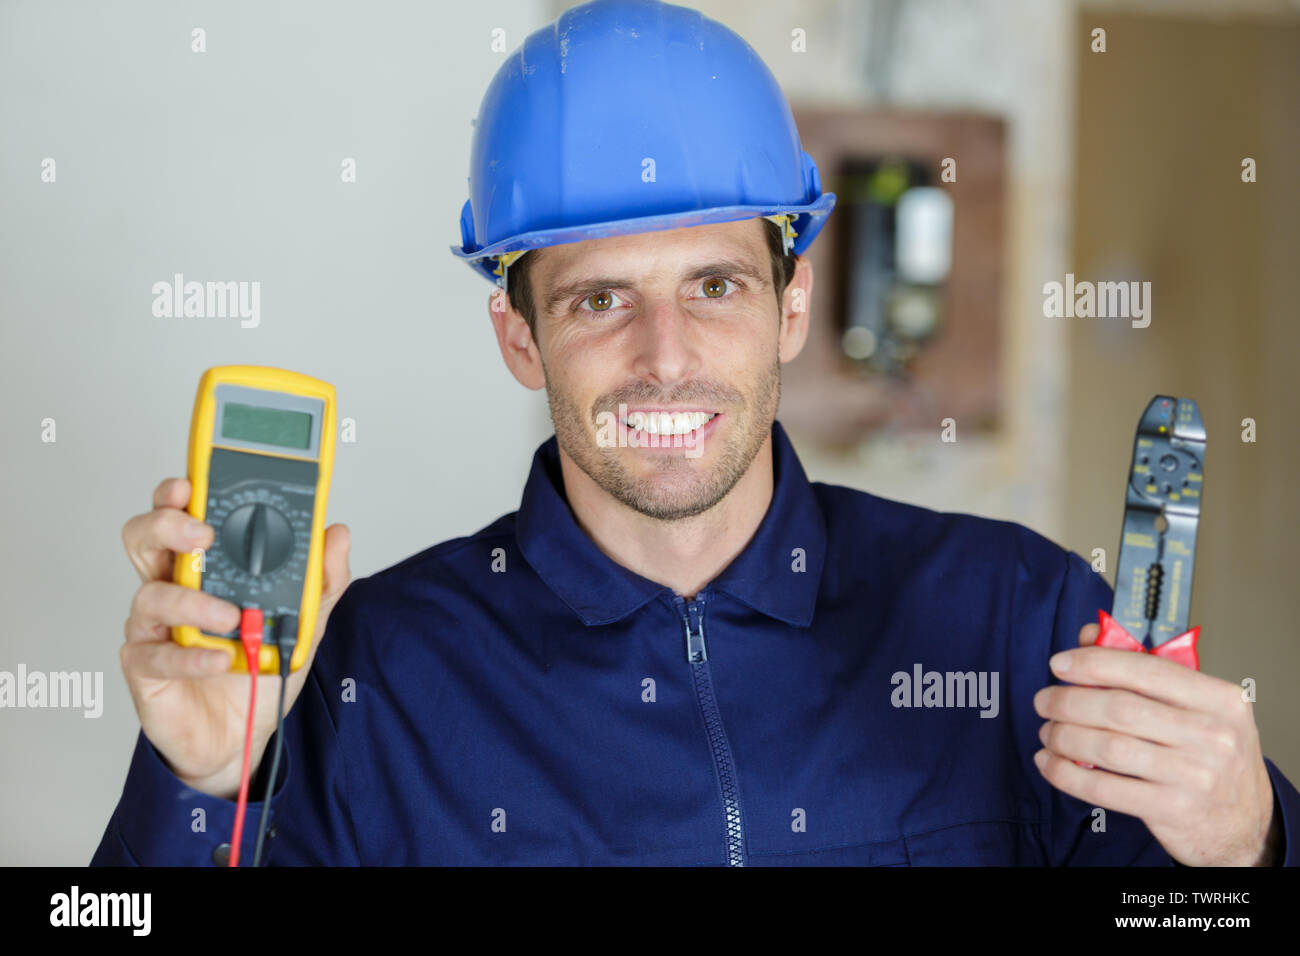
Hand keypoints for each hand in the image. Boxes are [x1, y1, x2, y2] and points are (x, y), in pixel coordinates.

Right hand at [119, 477, 350, 798]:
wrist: (242, 736)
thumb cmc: (258, 667)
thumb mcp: (303, 620)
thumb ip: (321, 578)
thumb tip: (336, 533)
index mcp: (205, 565)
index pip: (181, 514)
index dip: (179, 493)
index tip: (194, 480)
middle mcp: (172, 587)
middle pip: (144, 538)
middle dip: (167, 525)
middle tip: (202, 534)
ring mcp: (154, 627)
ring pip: (151, 595)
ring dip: (192, 602)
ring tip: (230, 616)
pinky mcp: (145, 667)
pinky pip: (156, 655)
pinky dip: (191, 656)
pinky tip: (219, 660)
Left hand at [1033, 622, 1281, 865]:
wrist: (1246, 821)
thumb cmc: (1212, 754)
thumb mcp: (1198, 707)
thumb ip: (1145, 668)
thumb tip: (1089, 635)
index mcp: (1219, 699)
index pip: (1147, 669)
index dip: (1095, 663)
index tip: (1059, 664)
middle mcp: (1212, 736)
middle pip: (1120, 709)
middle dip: (1069, 702)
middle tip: (1044, 701)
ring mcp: (1195, 776)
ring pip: (1108, 748)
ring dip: (1064, 738)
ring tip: (1047, 733)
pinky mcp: (1173, 810)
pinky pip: (1105, 789)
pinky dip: (1067, 775)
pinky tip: (1049, 764)